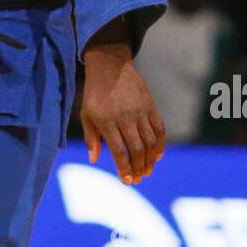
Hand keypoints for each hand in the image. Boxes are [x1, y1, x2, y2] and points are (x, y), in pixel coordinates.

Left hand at [80, 22, 165, 184]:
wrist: (110, 65)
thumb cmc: (95, 93)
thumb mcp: (86, 114)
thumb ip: (91, 138)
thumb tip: (94, 160)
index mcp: (106, 120)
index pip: (119, 151)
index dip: (125, 168)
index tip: (128, 181)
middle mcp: (125, 117)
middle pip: (137, 149)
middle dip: (139, 168)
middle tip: (139, 178)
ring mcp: (140, 110)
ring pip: (150, 141)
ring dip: (150, 160)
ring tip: (148, 170)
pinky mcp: (150, 105)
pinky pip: (159, 129)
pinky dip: (160, 144)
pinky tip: (157, 155)